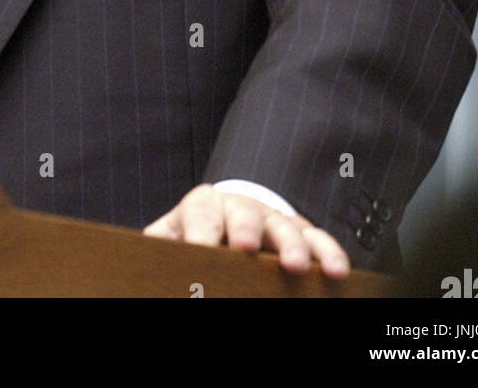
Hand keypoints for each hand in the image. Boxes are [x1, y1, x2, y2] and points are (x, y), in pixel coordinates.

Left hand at [143, 185, 350, 277]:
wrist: (228, 224)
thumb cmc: (196, 237)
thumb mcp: (173, 238)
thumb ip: (162, 246)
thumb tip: (142, 261)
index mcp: (204, 205)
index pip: (200, 209)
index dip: (200, 228)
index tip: (199, 249)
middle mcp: (241, 206)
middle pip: (244, 211)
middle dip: (245, 228)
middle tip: (244, 248)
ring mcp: (274, 219)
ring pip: (286, 226)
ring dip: (292, 245)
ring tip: (295, 267)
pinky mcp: (302, 234)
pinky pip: (319, 240)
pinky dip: (328, 253)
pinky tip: (335, 272)